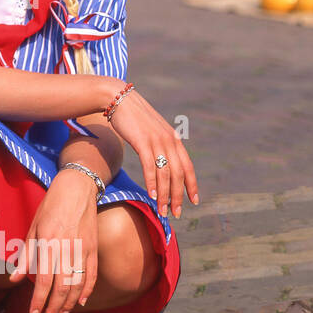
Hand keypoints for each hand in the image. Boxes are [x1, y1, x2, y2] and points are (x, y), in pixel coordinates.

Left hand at [10, 168, 98, 312]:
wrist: (77, 189)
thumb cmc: (50, 207)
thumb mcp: (33, 228)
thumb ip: (26, 256)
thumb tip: (15, 279)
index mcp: (49, 243)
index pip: (44, 281)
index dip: (38, 301)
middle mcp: (67, 248)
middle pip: (62, 288)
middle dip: (52, 309)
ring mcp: (84, 249)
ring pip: (78, 285)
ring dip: (68, 305)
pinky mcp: (94, 249)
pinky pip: (92, 275)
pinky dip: (87, 291)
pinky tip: (80, 302)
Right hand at [105, 87, 198, 218]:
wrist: (118, 99)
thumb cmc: (132, 116)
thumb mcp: (151, 131)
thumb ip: (159, 144)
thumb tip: (160, 159)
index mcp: (173, 139)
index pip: (188, 166)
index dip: (192, 185)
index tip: (194, 201)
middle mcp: (169, 141)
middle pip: (179, 174)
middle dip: (177, 196)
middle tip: (176, 213)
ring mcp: (157, 141)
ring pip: (165, 174)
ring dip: (164, 195)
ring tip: (162, 210)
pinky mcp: (142, 142)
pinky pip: (150, 167)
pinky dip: (152, 183)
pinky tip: (151, 195)